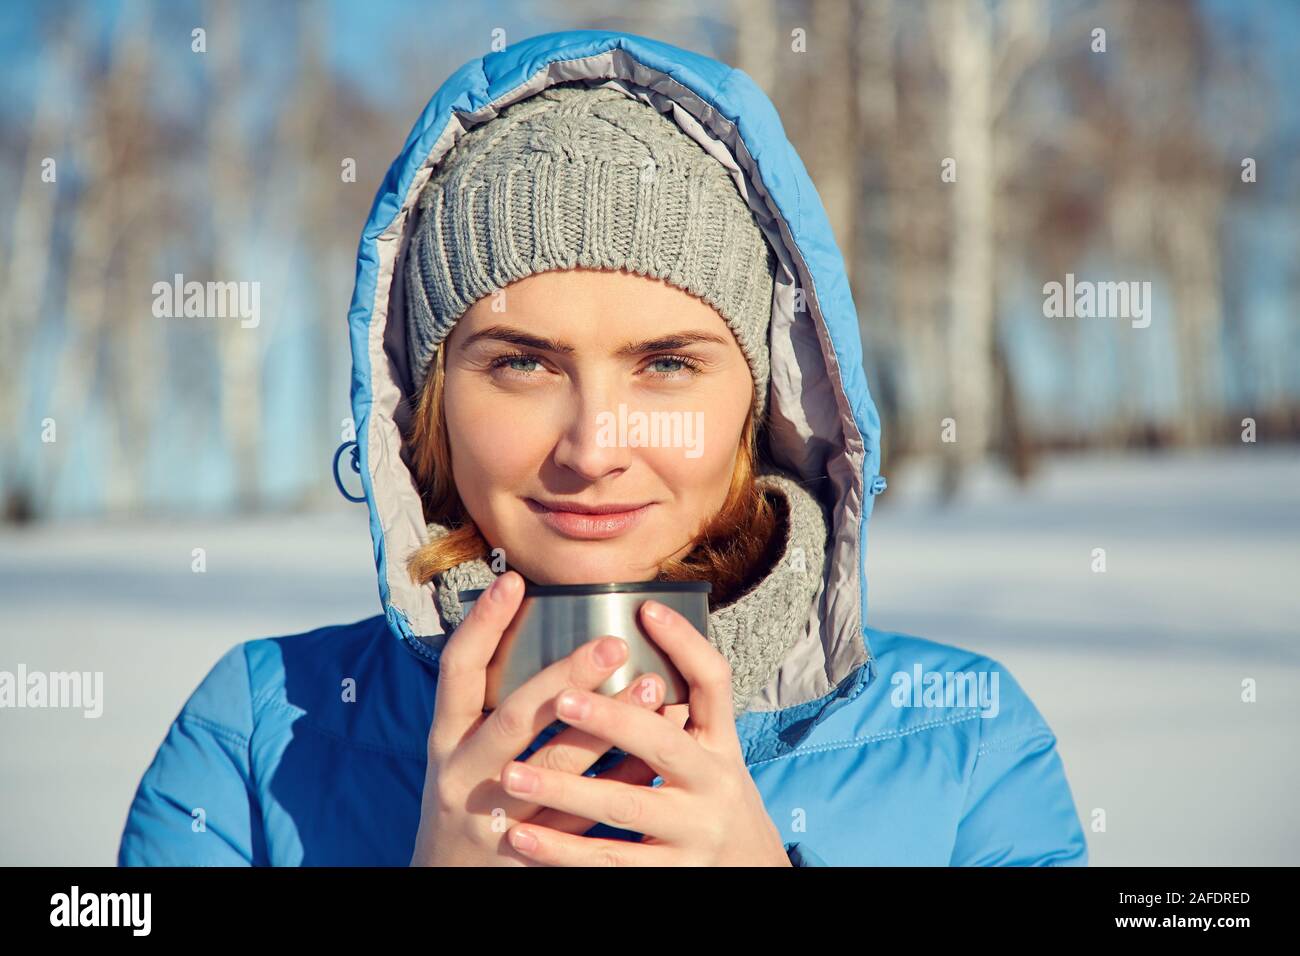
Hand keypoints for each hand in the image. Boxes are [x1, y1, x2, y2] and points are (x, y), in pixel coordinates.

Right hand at [409, 571, 670, 865]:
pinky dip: (623, 779)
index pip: (457, 671)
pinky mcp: (532, 852)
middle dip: (564, 676)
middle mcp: (463, 775)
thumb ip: (490, 707)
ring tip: (654, 685)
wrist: (447, 887)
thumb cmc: (464, 800)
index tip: (514, 580)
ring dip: (609, 725)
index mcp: (444, 740)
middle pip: (515, 717)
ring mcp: (497, 817)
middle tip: (612, 641)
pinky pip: (587, 814)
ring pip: (558, 768)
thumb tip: (541, 631)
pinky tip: (658, 752)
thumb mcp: (458, 753)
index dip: (483, 624)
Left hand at [498, 599, 792, 865]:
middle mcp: (714, 785)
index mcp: (721, 746)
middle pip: (661, 743)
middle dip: (609, 719)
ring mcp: (692, 834)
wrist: (749, 874)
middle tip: (560, 698)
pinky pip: (608, 861)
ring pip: (622, 805)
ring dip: (563, 787)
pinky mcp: (671, 876)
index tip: (645, 608)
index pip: (714, 682)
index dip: (685, 643)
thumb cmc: (713, 801)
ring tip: (511, 773)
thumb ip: (684, 714)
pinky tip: (520, 836)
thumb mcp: (714, 756)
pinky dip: (561, 851)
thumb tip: (639, 652)